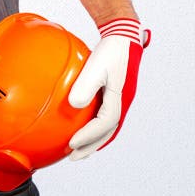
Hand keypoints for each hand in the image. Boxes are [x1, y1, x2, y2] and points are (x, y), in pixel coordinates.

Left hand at [67, 18, 149, 159]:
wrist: (122, 38)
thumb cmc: (110, 52)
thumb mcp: (95, 67)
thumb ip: (85, 86)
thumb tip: (73, 105)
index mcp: (119, 98)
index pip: (104, 124)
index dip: (89, 136)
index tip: (72, 143)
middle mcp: (122, 102)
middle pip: (107, 132)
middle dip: (91, 146)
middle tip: (73, 157)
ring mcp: (119, 100)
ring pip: (108, 127)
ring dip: (93, 140)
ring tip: (77, 150)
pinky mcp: (114, 95)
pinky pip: (105, 118)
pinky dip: (95, 128)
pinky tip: (82, 129)